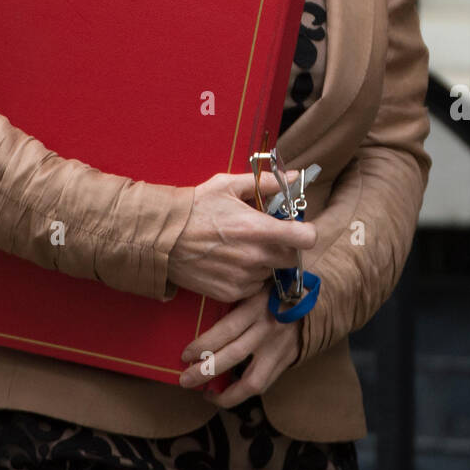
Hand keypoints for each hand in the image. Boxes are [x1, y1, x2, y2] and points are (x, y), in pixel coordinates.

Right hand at [166, 170, 317, 302]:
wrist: (163, 237)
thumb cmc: (196, 207)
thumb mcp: (228, 185)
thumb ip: (266, 183)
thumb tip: (295, 177)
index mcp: (258, 229)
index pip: (306, 238)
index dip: (306, 232)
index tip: (297, 229)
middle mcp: (255, 257)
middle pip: (291, 259)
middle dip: (283, 247)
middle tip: (265, 236)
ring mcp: (243, 278)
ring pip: (270, 272)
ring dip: (264, 262)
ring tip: (241, 248)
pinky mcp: (231, 293)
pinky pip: (252, 286)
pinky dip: (247, 276)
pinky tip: (230, 261)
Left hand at [178, 285, 302, 406]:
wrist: (312, 299)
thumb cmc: (272, 288)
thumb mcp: (253, 285)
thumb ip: (233, 299)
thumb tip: (198, 313)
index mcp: (257, 306)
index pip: (227, 329)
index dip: (204, 345)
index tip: (185, 355)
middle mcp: (267, 330)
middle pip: (234, 356)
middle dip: (205, 371)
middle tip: (185, 380)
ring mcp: (279, 349)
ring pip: (252, 381)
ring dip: (227, 395)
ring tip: (207, 396)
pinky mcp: (286, 362)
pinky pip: (264, 384)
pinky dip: (243, 392)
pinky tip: (227, 393)